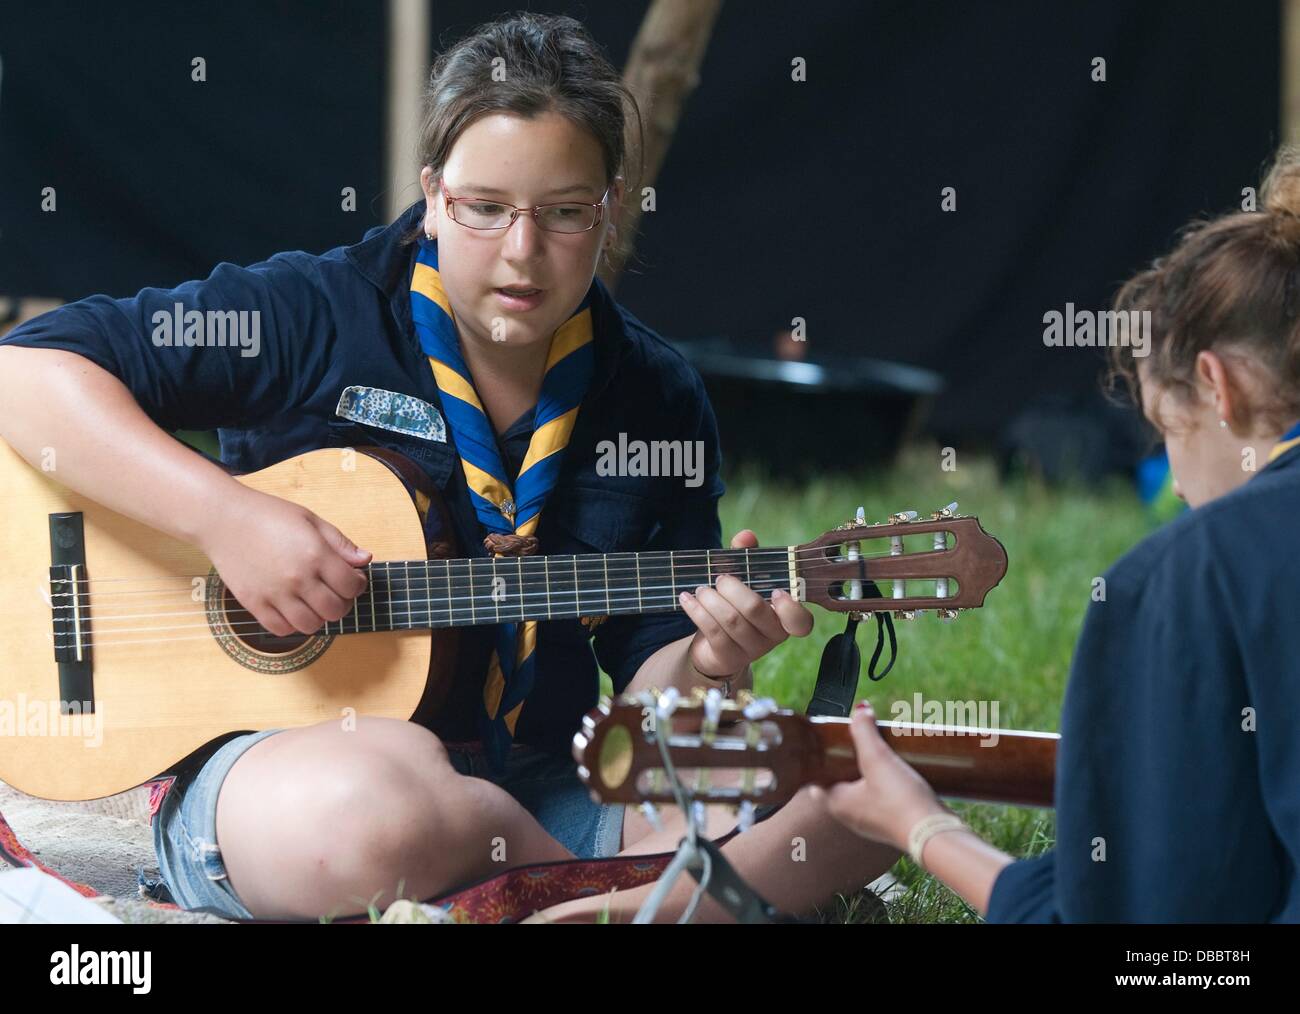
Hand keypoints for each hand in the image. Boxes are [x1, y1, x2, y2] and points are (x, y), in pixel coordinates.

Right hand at [197, 485, 371, 636]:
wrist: (223, 518)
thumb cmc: (269, 515)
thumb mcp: (311, 520)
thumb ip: (340, 543)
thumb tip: (365, 559)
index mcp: (316, 555)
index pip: (351, 587)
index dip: (357, 585)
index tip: (351, 578)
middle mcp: (297, 578)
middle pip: (335, 610)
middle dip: (342, 603)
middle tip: (334, 591)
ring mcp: (274, 594)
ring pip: (311, 625)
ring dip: (318, 616)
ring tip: (314, 601)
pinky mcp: (254, 603)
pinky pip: (282, 629)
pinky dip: (293, 624)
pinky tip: (293, 607)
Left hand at [679, 528, 813, 677]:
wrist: (715, 646)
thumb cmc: (736, 606)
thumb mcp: (744, 580)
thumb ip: (747, 557)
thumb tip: (746, 535)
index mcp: (784, 617)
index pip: (801, 622)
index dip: (791, 608)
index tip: (775, 591)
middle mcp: (772, 636)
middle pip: (755, 610)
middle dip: (733, 588)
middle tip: (720, 579)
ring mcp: (751, 650)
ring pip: (731, 621)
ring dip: (711, 599)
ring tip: (701, 589)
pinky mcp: (728, 657)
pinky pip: (713, 632)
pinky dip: (697, 611)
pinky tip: (687, 599)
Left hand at [809, 701, 948, 850]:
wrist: (934, 834)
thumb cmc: (900, 800)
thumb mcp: (878, 758)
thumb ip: (864, 732)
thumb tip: (859, 709)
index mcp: (837, 803)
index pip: (815, 782)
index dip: (817, 763)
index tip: (825, 744)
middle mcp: (850, 816)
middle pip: (839, 783)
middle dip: (845, 763)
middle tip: (854, 742)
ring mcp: (872, 822)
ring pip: (861, 792)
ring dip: (867, 774)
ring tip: (877, 751)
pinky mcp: (892, 824)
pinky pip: (881, 800)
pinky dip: (884, 785)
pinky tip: (898, 772)